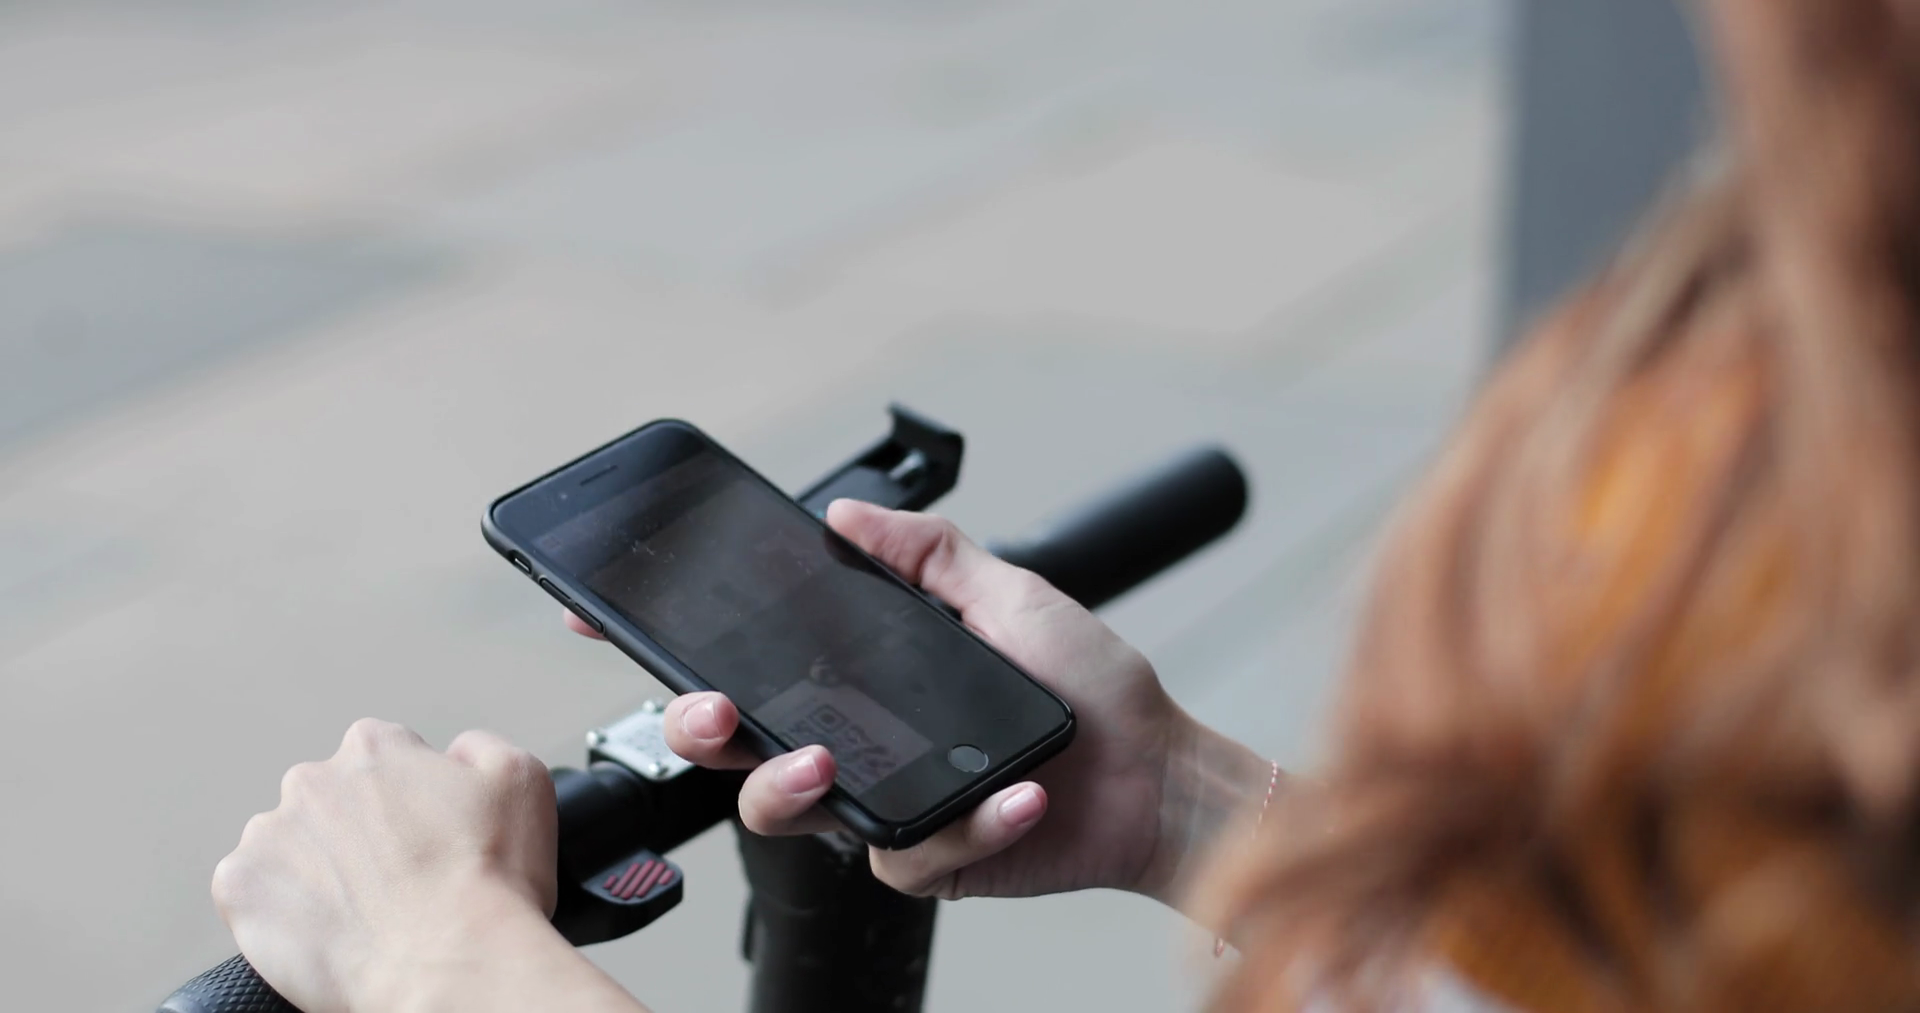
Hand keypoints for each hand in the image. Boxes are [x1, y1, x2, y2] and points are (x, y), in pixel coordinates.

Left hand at [211, 720, 564, 1012]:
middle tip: (395, 882)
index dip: (408, 802)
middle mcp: (312, 780)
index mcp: (375, 748)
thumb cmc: (490, 882)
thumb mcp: (522, 779)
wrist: (450, 964)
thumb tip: (455, 751)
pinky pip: (250, 894)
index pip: (382, 759)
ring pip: (289, 847)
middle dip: (356, 835)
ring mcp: (268, 834)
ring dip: (316, 871)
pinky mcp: (238, 889)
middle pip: (330, 801)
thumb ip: (480, 745)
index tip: (423, 838)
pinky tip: (326, 930)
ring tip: (362, 914)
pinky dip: (279, 912)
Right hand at [567, 500, 1271, 904]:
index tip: (600, 614)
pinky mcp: (934, 859)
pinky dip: (970, 823)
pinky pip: (912, 854)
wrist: (1157, 770)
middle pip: (734, 748)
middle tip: (715, 710)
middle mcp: (856, 742)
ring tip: (825, 760)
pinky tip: (1019, 795)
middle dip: (697, 727)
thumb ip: (926, 553)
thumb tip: (845, 511)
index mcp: (859, 678)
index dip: (668, 645)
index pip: (744, 661)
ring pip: (788, 814)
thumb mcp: (1007, 593)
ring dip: (790, 789)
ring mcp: (886, 804)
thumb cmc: (1086, 686)